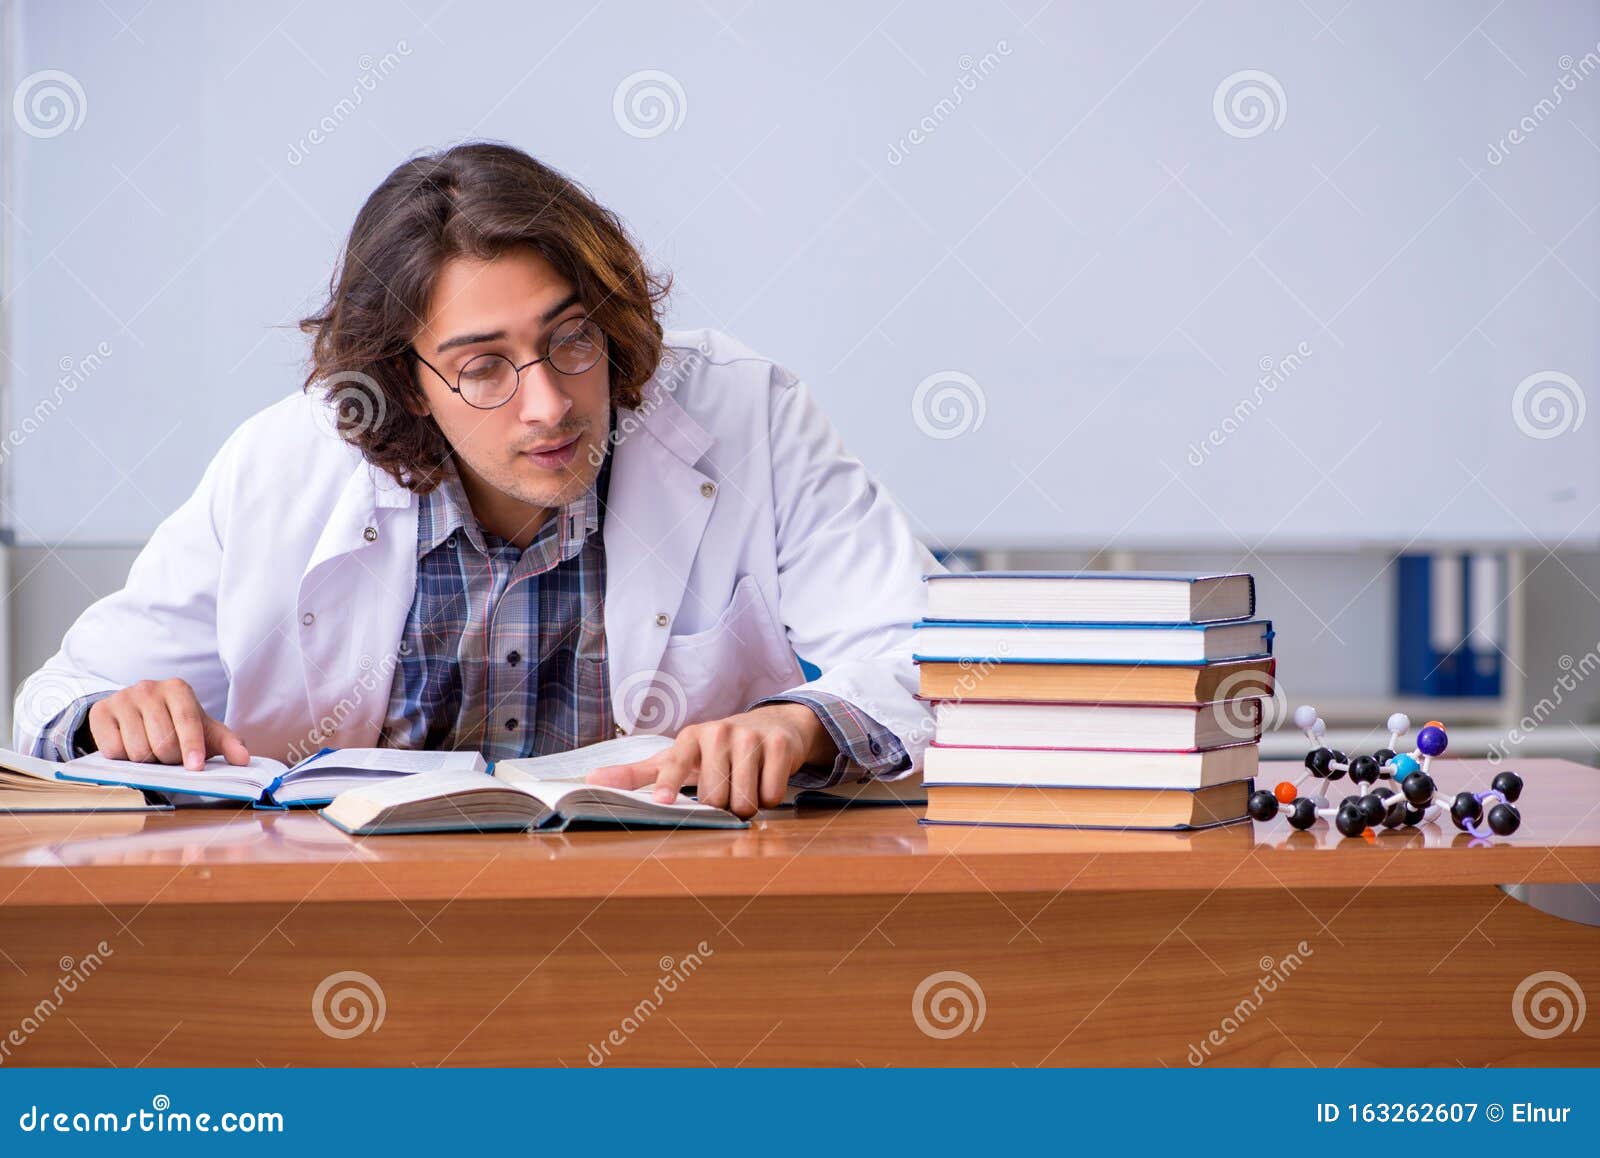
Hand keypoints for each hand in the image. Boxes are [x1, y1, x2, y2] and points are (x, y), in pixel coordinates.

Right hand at [87, 678, 249, 770]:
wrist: (137, 715)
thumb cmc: (176, 724)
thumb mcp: (204, 731)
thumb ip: (227, 744)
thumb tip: (244, 760)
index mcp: (178, 689)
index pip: (187, 720)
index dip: (192, 746)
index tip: (195, 768)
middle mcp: (148, 688)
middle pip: (162, 740)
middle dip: (168, 759)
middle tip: (168, 757)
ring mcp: (122, 698)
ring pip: (137, 748)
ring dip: (147, 761)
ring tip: (150, 752)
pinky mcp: (100, 712)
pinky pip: (112, 750)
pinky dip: (123, 759)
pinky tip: (129, 749)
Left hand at [586, 703, 836, 818]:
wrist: (772, 726)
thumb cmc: (716, 750)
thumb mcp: (677, 758)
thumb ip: (636, 774)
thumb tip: (589, 781)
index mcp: (690, 737)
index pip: (674, 764)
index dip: (668, 784)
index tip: (662, 801)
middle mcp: (719, 732)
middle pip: (715, 799)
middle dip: (722, 806)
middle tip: (726, 789)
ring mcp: (751, 737)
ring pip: (745, 801)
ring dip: (747, 805)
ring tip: (745, 785)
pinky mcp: (780, 745)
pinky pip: (772, 795)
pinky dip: (770, 798)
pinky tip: (766, 780)